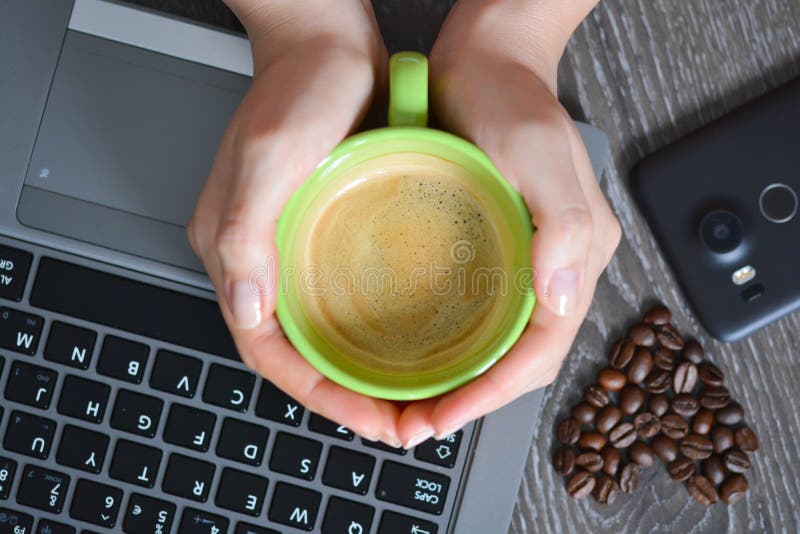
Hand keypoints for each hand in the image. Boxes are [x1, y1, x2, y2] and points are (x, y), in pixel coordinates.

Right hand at [189, 0, 400, 444]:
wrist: (328, 42)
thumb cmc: (297, 90)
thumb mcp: (269, 159)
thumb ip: (245, 237)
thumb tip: (244, 310)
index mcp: (236, 253)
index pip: (271, 351)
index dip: (319, 395)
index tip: (370, 420)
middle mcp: (262, 259)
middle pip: (300, 352)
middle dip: (346, 397)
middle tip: (401, 423)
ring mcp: (295, 248)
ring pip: (325, 332)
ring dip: (363, 372)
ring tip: (410, 398)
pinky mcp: (327, 232)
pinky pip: (346, 299)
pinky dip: (374, 331)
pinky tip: (411, 341)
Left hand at [397, 0, 620, 445]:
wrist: (486, 58)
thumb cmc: (511, 97)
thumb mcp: (539, 154)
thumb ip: (567, 225)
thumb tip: (565, 298)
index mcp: (577, 254)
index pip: (542, 349)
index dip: (493, 393)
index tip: (444, 417)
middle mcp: (555, 266)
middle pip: (522, 357)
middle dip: (475, 400)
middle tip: (419, 425)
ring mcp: (526, 259)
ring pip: (501, 343)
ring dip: (463, 382)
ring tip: (416, 406)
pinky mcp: (496, 248)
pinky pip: (481, 314)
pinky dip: (455, 347)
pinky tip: (421, 356)